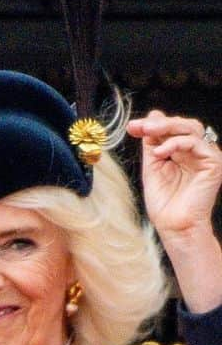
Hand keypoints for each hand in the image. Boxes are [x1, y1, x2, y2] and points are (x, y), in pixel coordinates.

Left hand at [127, 110, 221, 312]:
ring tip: (148, 134)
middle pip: (183, 125)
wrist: (174, 226)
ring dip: (167, 128)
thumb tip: (150, 117)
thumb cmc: (164, 204)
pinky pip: (197, 144)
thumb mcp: (152, 167)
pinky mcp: (213, 163)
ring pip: (192, 129)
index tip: (131, 126)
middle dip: (159, 123)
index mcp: (182, 152)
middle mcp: (195, 152)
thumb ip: (151, 144)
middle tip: (140, 126)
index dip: (152, 124)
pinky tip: (160, 153)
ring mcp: (206, 156)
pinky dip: (176, 143)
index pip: (171, 129)